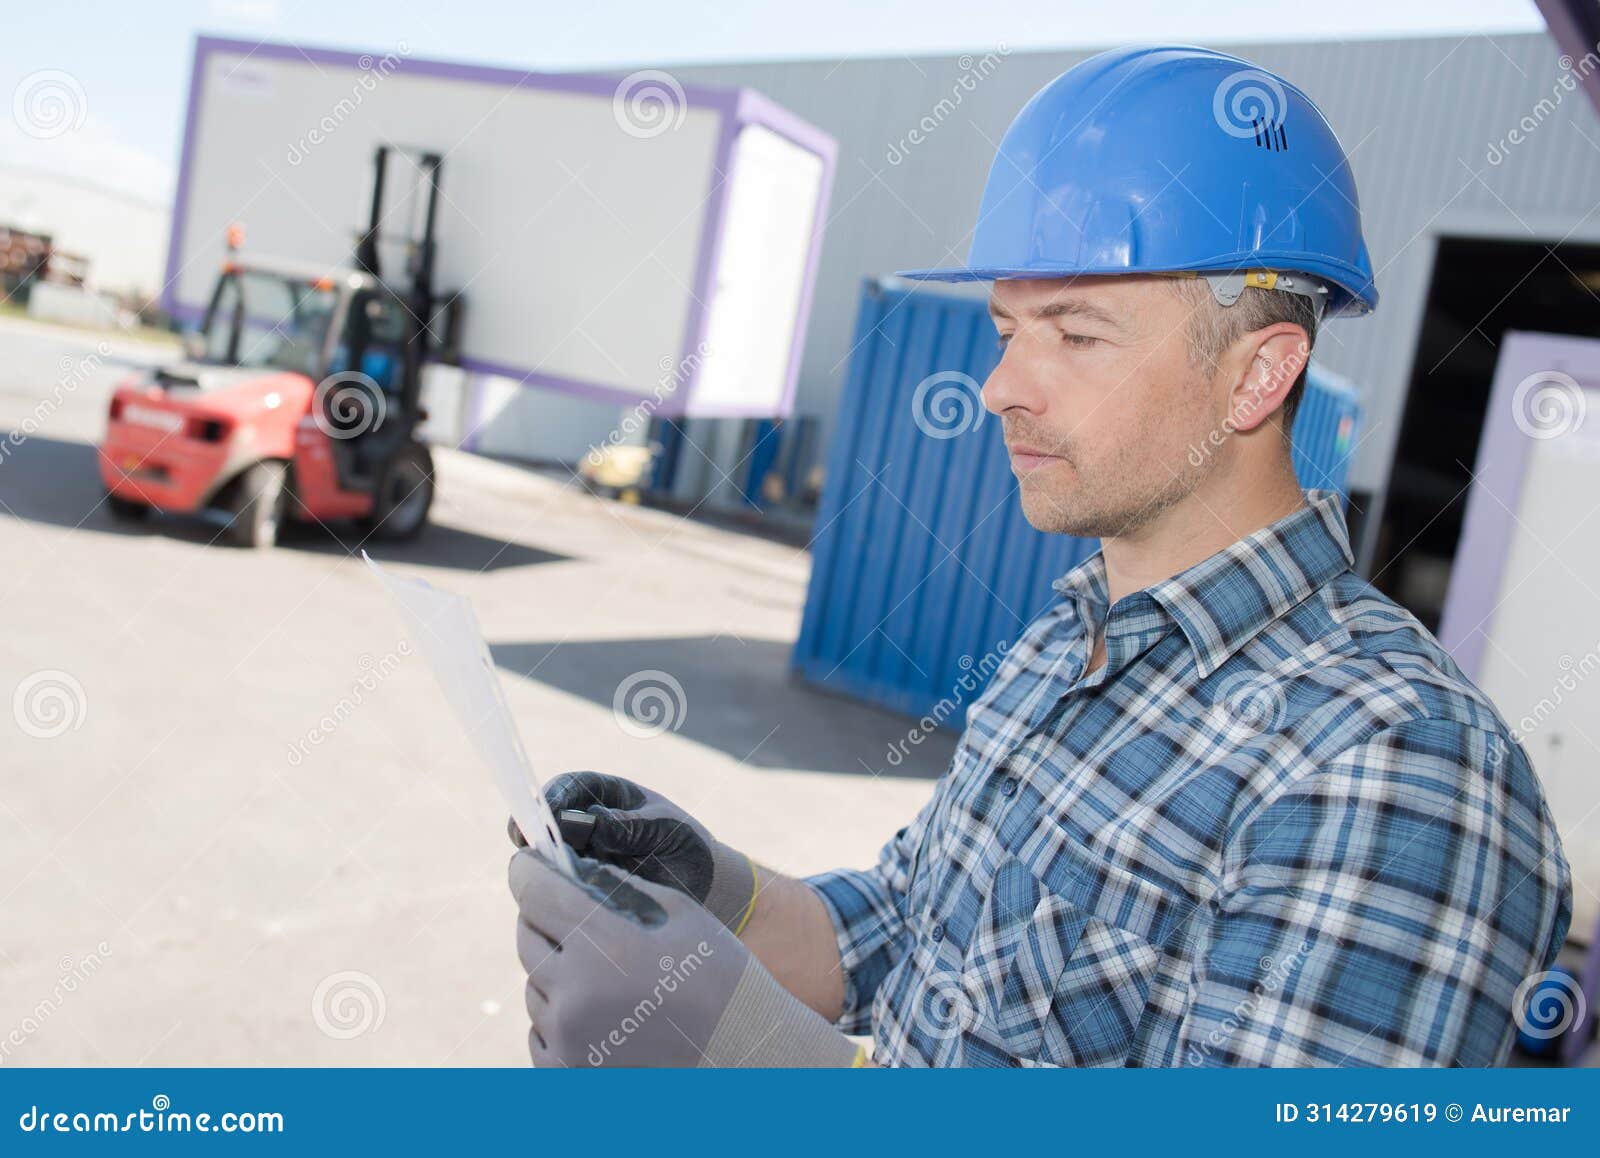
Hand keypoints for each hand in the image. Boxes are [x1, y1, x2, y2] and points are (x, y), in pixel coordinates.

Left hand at [509, 850, 859, 1067]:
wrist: (743, 1051)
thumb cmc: (719, 975)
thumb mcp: (679, 913)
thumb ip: (619, 886)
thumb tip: (571, 870)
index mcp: (605, 948)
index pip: (535, 892)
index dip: (528, 870)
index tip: (529, 862)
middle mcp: (576, 996)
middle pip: (527, 936)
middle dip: (543, 916)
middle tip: (571, 913)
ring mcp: (567, 1040)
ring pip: (533, 984)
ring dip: (555, 967)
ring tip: (599, 969)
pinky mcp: (566, 1073)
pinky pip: (539, 1029)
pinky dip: (557, 1013)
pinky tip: (596, 1008)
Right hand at [513, 771, 757, 930]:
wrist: (707, 890)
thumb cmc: (688, 847)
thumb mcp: (663, 830)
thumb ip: (624, 826)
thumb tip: (579, 821)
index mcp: (608, 796)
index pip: (570, 786)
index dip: (552, 795)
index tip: (545, 811)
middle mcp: (587, 825)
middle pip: (547, 822)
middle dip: (536, 831)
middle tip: (530, 843)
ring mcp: (582, 857)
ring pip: (547, 857)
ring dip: (545, 863)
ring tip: (555, 872)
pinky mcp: (583, 888)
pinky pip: (560, 887)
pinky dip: (558, 890)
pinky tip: (568, 895)